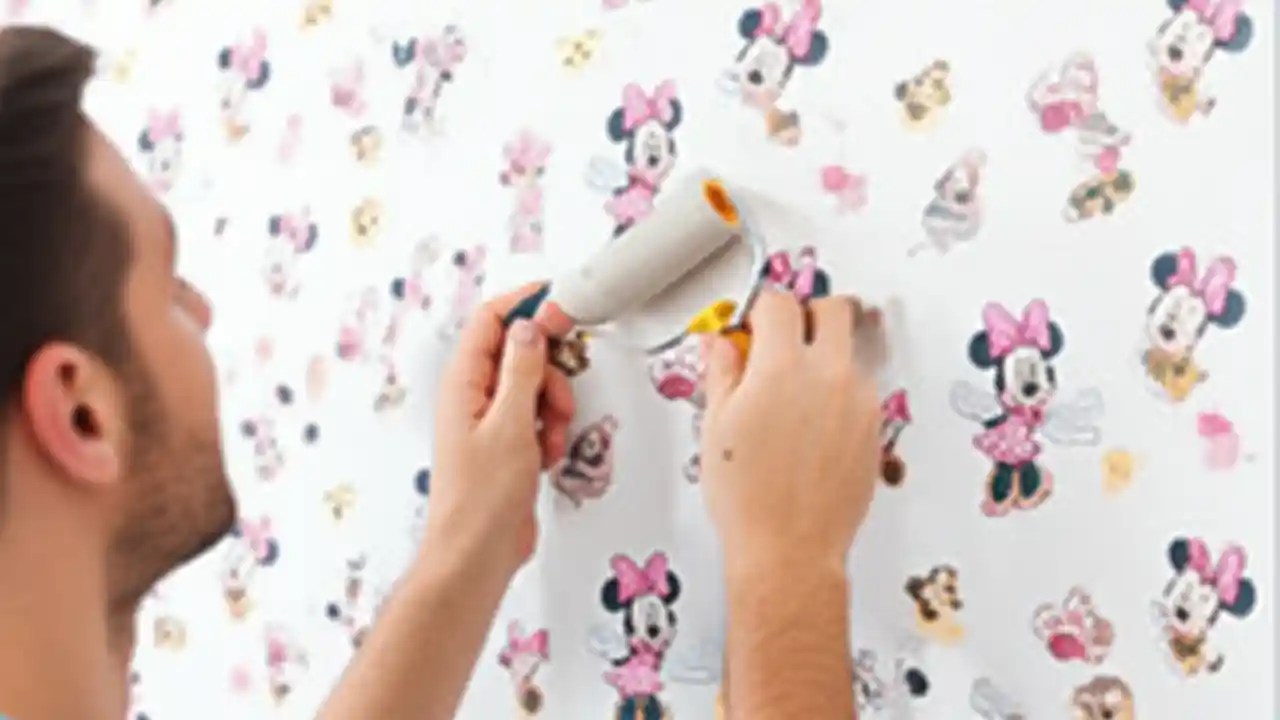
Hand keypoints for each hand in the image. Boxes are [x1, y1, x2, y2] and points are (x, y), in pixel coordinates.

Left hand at [423, 282, 575, 579]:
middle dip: (549, 371)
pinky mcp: (506, 444)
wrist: (476, 554)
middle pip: (519, 352)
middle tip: (558, 396)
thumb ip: (522, 370)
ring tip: (549, 438)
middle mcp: (472, 396)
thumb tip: (529, 327)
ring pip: (533, 386)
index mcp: (463, 382)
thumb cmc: (482, 500)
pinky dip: (550, 431)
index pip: (490, 320)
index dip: (525, 304)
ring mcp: (489, 421)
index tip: (559, 303)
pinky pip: (537, 417)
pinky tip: (545, 456)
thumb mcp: (511, 425)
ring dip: (554, 406)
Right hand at [698, 290, 882, 575]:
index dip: (760, 310)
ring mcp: (859, 400)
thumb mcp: (716, 426)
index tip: (752, 325)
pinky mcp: (876, 425)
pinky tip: (815, 415)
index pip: (779, 303)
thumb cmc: (748, 499)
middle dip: (809, 314)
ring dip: (830, 350)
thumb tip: (720, 345)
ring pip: (855, 346)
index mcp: (782, 368)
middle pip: (834, 308)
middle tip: (785, 338)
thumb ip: (722, 372)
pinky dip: (843, 385)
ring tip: (800, 383)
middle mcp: (829, 376)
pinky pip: (864, 384)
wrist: (788, 550)